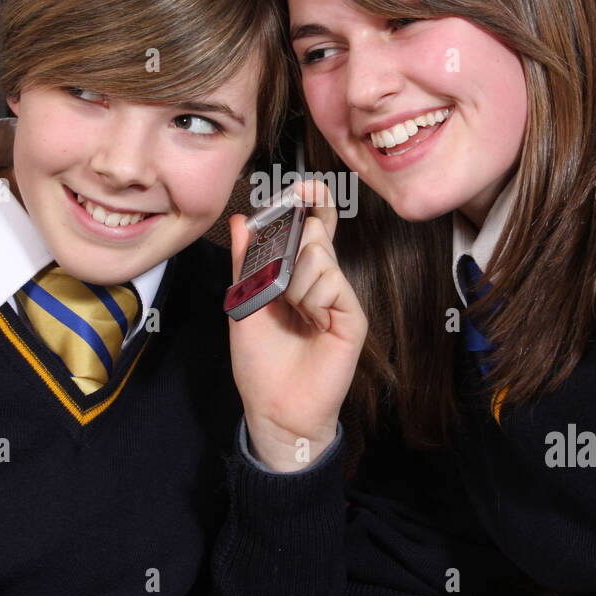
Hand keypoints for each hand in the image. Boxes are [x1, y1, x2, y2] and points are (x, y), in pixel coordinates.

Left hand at [228, 179, 366, 472]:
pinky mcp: (352, 316)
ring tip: (293, 313)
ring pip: (319, 254)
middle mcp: (322, 281)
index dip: (309, 205)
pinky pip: (332, 281)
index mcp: (297, 275)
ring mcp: (339, 297)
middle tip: (279, 273)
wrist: (275, 408)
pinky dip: (313, 298)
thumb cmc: (260, 363)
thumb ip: (245, 261)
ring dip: (295, 282)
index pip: (309, 228)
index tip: (304, 187)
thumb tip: (243, 219)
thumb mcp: (242, 303)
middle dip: (290, 244)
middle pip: (314, 233)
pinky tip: (311, 321)